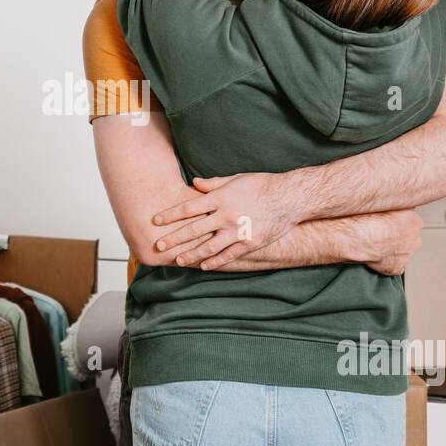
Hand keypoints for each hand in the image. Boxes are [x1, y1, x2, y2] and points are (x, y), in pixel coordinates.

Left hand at [149, 172, 304, 269]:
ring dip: (191, 255)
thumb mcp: (236, 179)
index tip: (156, 220)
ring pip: (208, 247)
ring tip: (178, 260)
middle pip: (194, 230)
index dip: (170, 215)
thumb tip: (195, 183)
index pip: (189, 207)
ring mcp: (238, 231)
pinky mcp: (250, 242)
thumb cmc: (262, 184)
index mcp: (221, 198)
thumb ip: (214, 184)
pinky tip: (203, 266)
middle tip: (159, 245)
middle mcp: (226, 215)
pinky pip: (228, 255)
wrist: (290, 198)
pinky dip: (215, 262)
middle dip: (174, 238)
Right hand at [362, 209, 423, 275]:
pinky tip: (377, 257)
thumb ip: (393, 204)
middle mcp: (415, 239)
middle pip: (409, 236)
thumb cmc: (367, 218)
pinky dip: (388, 263)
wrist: (358, 237)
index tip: (387, 220)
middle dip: (398, 235)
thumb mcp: (383, 201)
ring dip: (393, 249)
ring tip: (376, 244)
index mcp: (415, 221)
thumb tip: (391, 203)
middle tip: (381, 232)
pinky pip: (395, 266)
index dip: (397, 220)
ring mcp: (407, 255)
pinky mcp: (396, 267)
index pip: (410, 219)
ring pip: (403, 251)